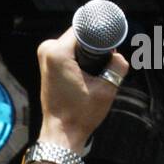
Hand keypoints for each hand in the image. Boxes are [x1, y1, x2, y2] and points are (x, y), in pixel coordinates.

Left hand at [36, 25, 130, 149]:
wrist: (61, 135)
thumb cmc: (79, 115)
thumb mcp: (106, 89)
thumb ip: (118, 66)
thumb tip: (118, 56)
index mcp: (57, 52)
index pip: (85, 28)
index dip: (101, 35)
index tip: (111, 46)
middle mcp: (47, 50)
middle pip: (79, 36)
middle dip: (94, 47)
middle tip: (102, 66)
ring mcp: (45, 57)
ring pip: (74, 44)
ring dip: (87, 54)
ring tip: (93, 73)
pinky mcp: (47, 66)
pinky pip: (68, 53)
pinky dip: (79, 59)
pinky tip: (87, 73)